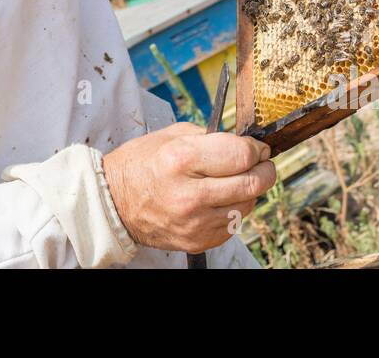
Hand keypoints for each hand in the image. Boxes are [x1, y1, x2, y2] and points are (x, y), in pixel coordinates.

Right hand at [102, 122, 275, 252]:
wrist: (114, 203)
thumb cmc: (141, 164)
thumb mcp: (171, 136)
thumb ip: (211, 138)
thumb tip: (245, 144)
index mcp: (182, 160)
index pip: (242, 154)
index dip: (257, 148)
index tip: (258, 146)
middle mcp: (190, 194)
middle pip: (253, 182)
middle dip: (265, 169)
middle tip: (262, 162)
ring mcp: (195, 222)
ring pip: (248, 205)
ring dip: (250, 190)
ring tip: (236, 180)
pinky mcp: (197, 241)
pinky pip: (233, 224)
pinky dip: (233, 209)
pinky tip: (220, 199)